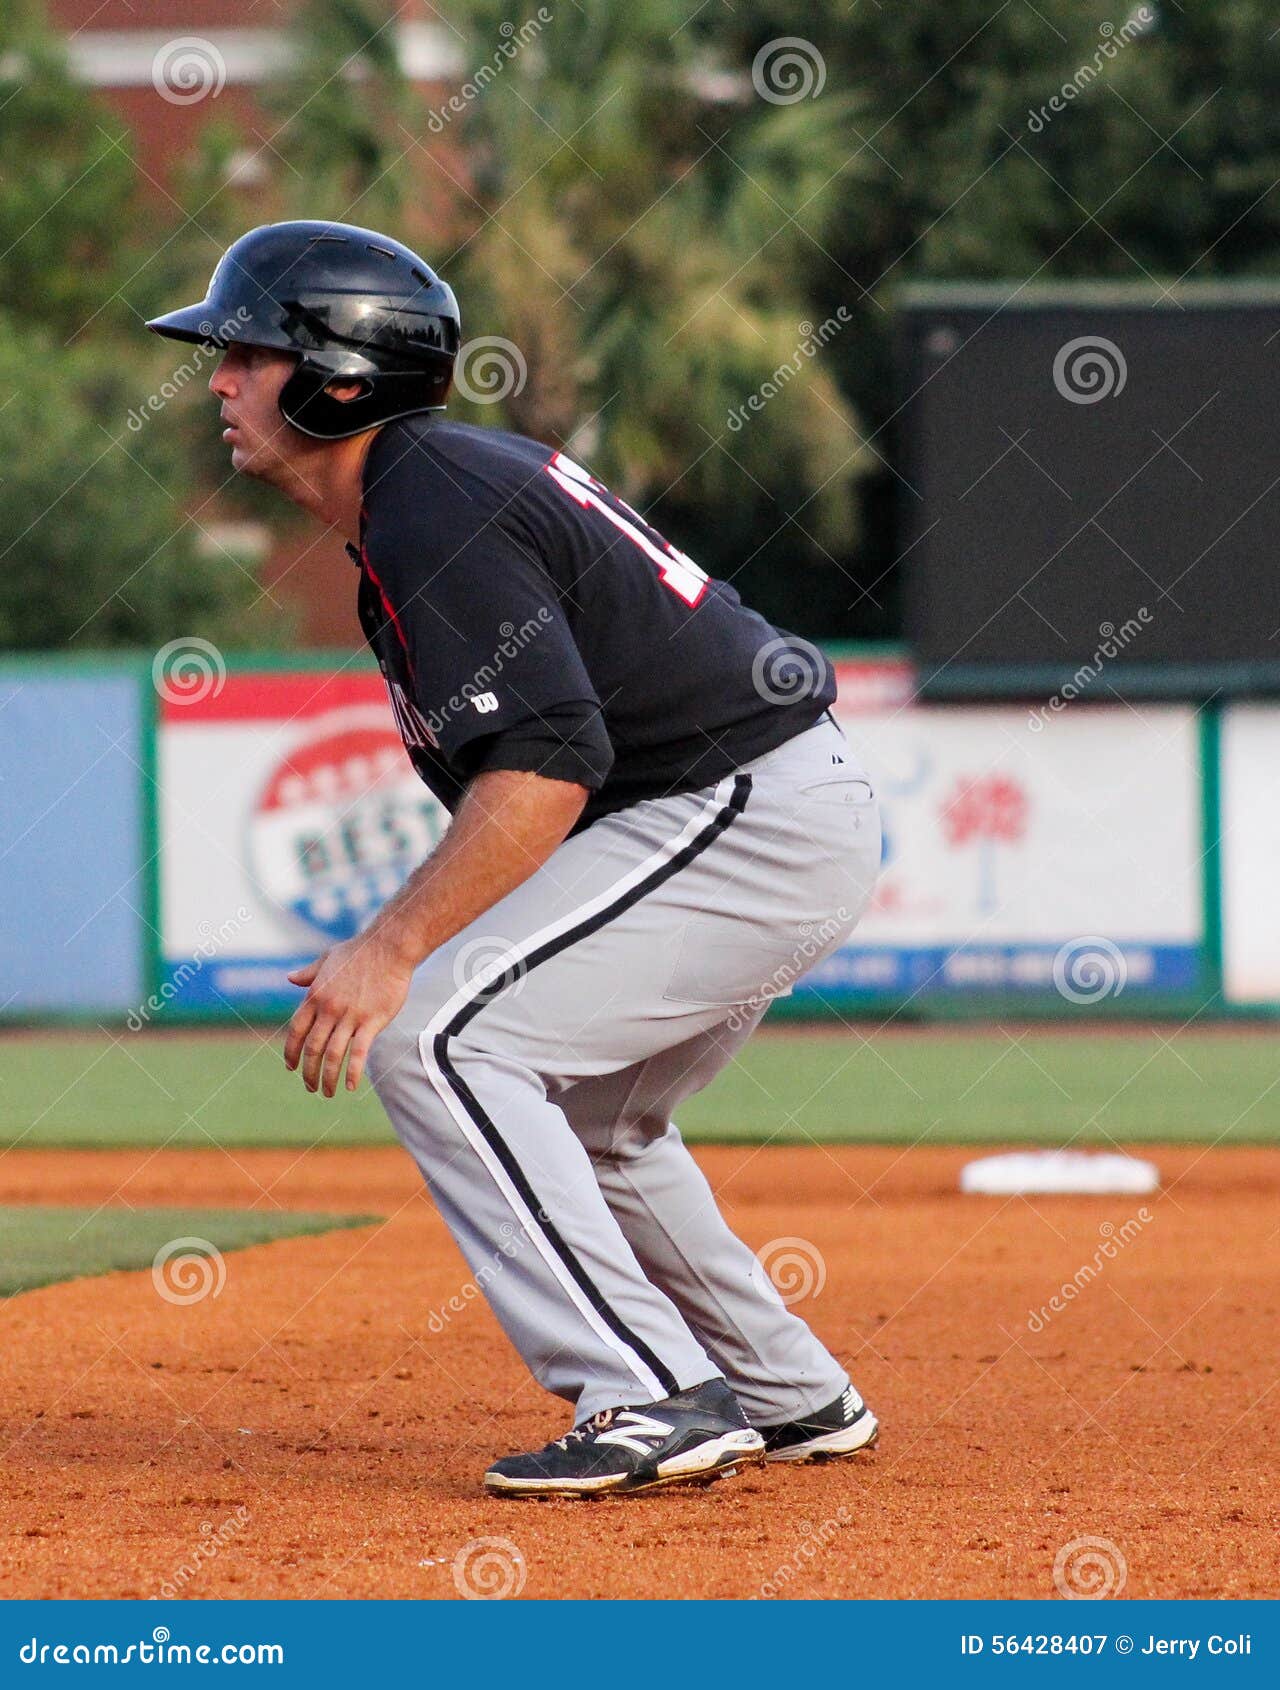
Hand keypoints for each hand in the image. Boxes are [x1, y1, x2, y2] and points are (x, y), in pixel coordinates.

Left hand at [283, 930, 414, 1097]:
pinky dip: (352, 1071)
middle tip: (310, 1087)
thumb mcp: (327, 958)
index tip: (291, 1067)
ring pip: (333, 1055)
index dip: (291, 1052)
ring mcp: (350, 1016)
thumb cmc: (359, 951)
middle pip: (312, 1048)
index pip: (296, 1031)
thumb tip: (289, 978)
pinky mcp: (372, 1021)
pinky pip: (359, 1052)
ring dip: (327, 1078)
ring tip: (327, 1093)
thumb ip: (308, 973)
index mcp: (315, 996)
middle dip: (309, 1072)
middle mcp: (328, 1008)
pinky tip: (350, 1086)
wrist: (388, 947)